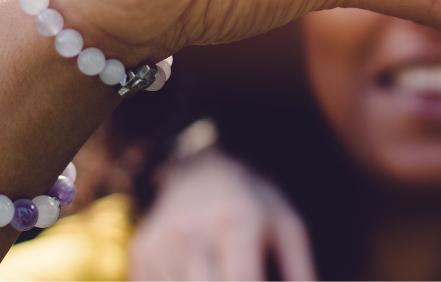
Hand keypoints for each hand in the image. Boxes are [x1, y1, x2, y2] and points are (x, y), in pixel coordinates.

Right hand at [130, 148, 314, 280]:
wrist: (199, 171)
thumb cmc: (253, 204)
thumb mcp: (287, 226)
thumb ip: (300, 271)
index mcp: (235, 223)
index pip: (241, 281)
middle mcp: (191, 233)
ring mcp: (160, 246)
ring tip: (224, 277)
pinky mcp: (140, 255)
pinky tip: (202, 276)